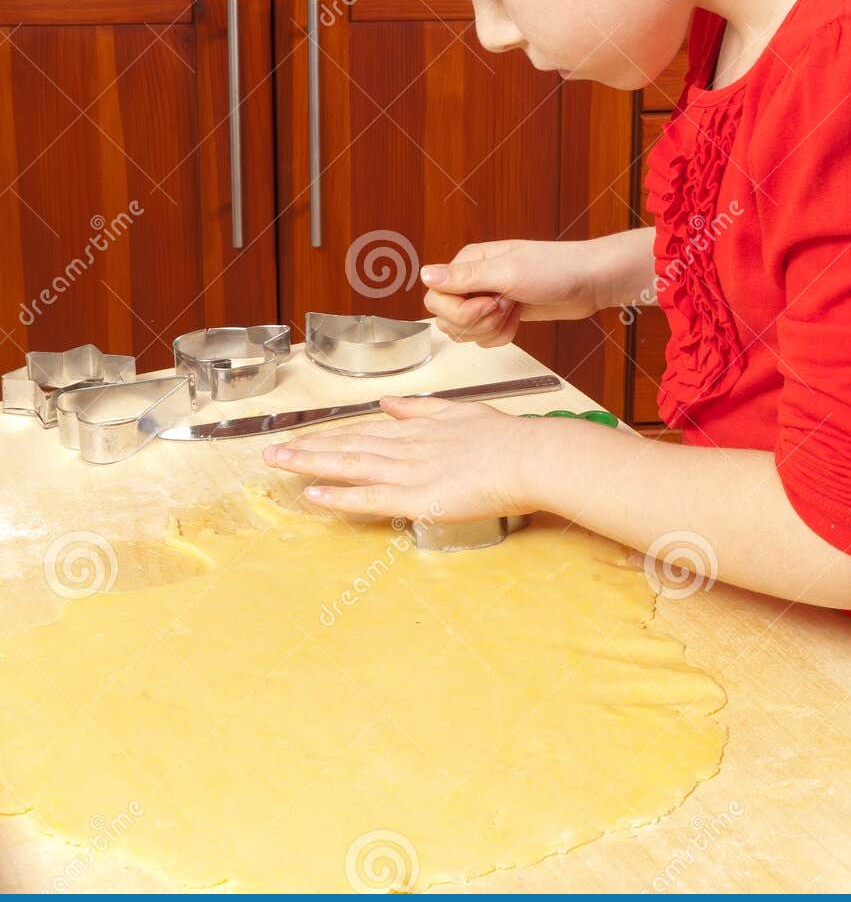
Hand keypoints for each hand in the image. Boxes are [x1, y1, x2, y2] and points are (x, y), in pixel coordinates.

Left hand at [262, 395, 546, 522]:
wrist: (528, 455)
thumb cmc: (503, 437)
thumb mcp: (458, 411)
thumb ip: (421, 409)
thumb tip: (389, 404)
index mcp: (416, 429)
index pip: (362, 433)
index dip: (329, 437)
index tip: (300, 438)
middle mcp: (405, 447)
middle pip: (348, 447)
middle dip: (308, 449)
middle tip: (271, 453)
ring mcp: (410, 472)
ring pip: (351, 466)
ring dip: (312, 465)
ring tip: (279, 466)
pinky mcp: (419, 497)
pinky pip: (371, 497)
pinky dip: (341, 495)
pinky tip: (315, 493)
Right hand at [420, 239, 602, 347]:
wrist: (589, 282)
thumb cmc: (555, 269)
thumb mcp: (508, 272)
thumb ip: (463, 277)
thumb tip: (424, 274)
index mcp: (468, 263)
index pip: (435, 297)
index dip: (459, 311)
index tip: (489, 304)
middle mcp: (473, 280)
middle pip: (446, 318)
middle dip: (477, 323)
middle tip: (505, 307)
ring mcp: (486, 298)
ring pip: (465, 332)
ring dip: (491, 330)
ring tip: (514, 311)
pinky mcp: (500, 315)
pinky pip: (483, 338)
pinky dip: (501, 336)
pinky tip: (518, 320)